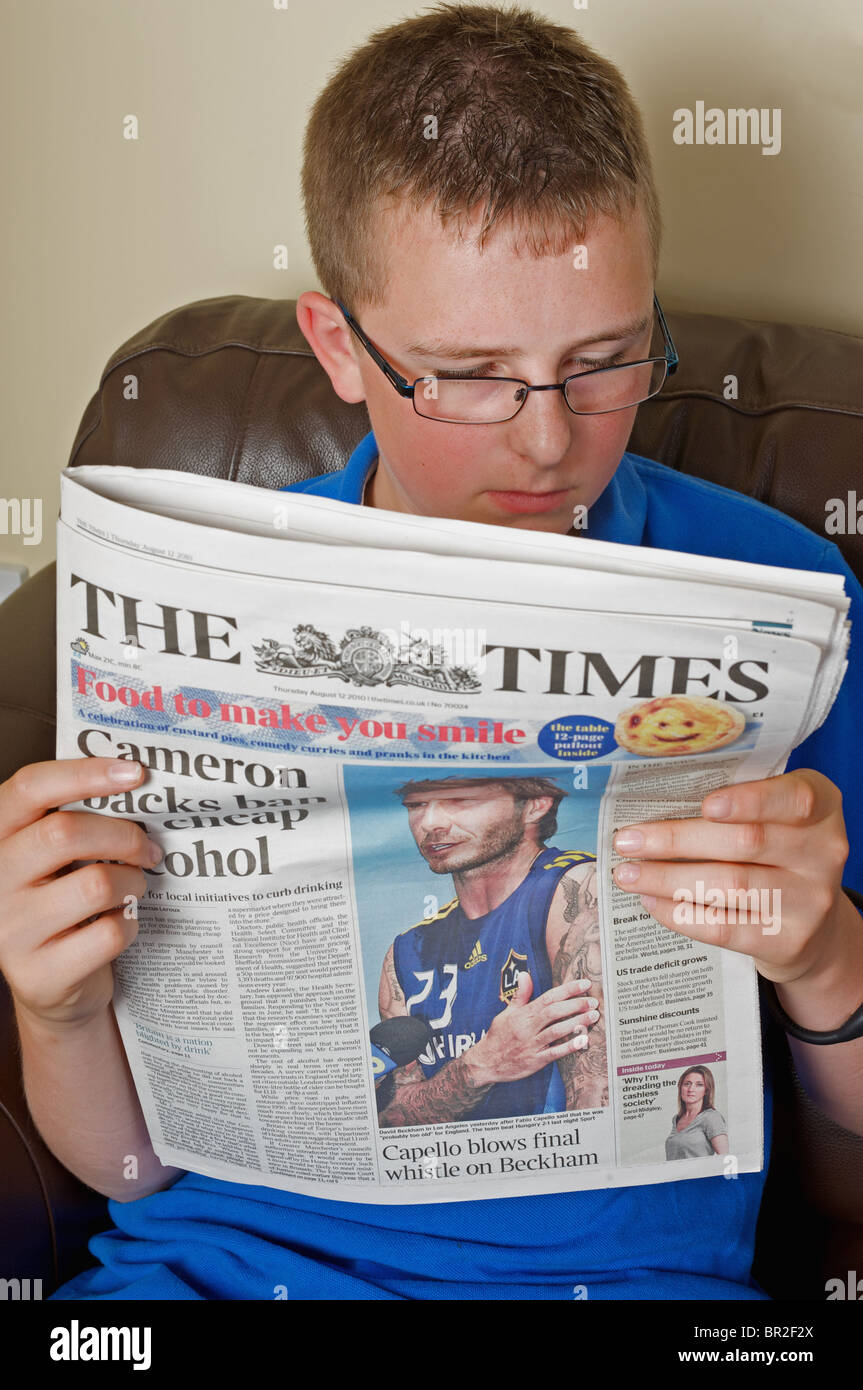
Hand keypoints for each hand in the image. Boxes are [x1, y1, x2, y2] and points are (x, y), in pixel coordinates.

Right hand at [0, 758, 160, 1026]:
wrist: (53, 985)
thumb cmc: (63, 903)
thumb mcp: (57, 858)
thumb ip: (79, 820)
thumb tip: (137, 782)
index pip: (30, 788)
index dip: (85, 772)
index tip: (136, 772)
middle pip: (64, 833)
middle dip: (123, 835)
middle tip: (149, 847)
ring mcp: (11, 930)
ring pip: (95, 885)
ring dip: (132, 883)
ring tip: (133, 887)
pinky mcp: (40, 974)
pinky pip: (108, 933)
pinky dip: (130, 924)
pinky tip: (122, 923)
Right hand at [465, 972, 599, 1085]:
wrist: (485, 1063)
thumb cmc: (498, 1036)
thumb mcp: (506, 1013)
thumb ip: (520, 995)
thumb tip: (525, 974)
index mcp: (523, 1014)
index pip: (548, 997)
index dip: (567, 989)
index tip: (584, 984)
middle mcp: (527, 1027)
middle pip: (554, 1012)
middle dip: (575, 1005)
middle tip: (593, 1000)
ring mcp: (531, 1045)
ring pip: (556, 1031)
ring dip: (576, 1022)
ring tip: (593, 1017)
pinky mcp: (535, 1061)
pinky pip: (554, 1053)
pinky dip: (569, 1047)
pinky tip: (583, 1041)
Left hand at [611, 769, 852, 986]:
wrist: (811, 928)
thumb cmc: (776, 855)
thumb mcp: (774, 821)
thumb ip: (736, 806)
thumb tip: (653, 806)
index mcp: (821, 808)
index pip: (794, 798)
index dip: (751, 800)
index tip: (705, 804)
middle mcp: (824, 852)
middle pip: (746, 842)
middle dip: (677, 840)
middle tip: (627, 840)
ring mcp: (810, 901)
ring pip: (729, 885)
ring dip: (668, 878)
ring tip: (628, 874)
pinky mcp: (788, 941)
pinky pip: (725, 926)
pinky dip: (682, 914)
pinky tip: (652, 902)